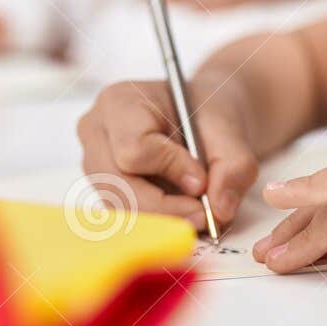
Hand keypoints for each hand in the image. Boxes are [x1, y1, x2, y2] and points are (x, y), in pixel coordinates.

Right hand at [76, 78, 259, 230]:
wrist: (202, 119)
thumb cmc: (208, 114)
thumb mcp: (231, 131)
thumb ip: (233, 166)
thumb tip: (220, 210)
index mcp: (120, 102)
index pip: (133, 149)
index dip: (169, 170)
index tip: (201, 181)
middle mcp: (96, 132)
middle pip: (118, 185)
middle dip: (164, 208)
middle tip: (204, 216)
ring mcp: (94, 164)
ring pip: (118, 208)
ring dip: (161, 219)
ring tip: (197, 214)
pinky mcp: (103, 189)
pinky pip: (122, 217)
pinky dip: (155, 223)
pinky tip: (182, 215)